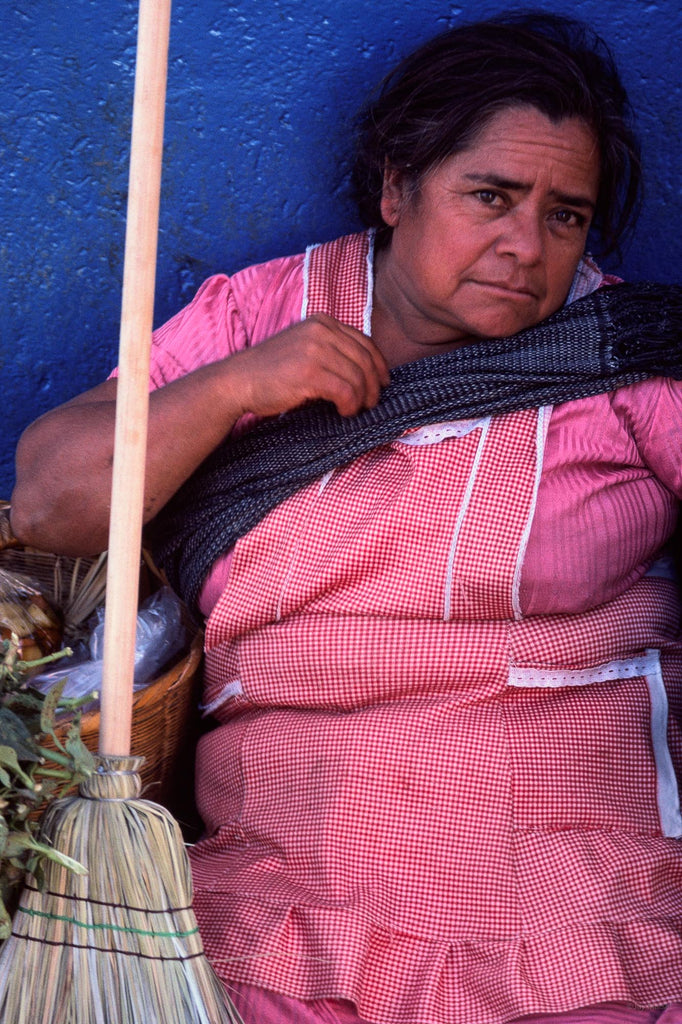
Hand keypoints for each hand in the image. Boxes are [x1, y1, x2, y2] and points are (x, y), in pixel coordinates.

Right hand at [232, 313, 389, 417]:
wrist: (238, 381)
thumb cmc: (271, 372)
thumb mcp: (304, 349)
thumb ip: (330, 352)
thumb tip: (365, 373)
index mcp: (322, 322)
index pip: (365, 342)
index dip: (379, 365)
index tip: (383, 383)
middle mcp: (321, 331)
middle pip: (366, 360)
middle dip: (374, 386)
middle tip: (371, 404)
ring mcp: (315, 350)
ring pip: (358, 377)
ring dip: (362, 399)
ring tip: (354, 410)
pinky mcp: (309, 372)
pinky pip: (346, 391)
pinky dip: (350, 405)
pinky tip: (343, 412)